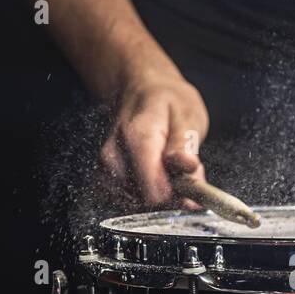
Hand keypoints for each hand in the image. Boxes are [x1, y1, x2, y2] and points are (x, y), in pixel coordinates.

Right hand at [99, 65, 209, 207]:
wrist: (141, 89)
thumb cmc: (166, 101)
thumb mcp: (187, 114)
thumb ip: (185, 144)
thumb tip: (187, 166)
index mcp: (138, 137)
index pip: (153, 190)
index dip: (177, 196)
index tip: (190, 185)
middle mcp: (114, 154)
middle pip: (144, 200)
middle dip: (170, 194)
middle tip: (181, 171)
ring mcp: (105, 167)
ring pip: (136, 204)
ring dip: (157, 193)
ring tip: (167, 168)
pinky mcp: (103, 176)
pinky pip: (125, 201)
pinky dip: (143, 195)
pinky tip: (152, 176)